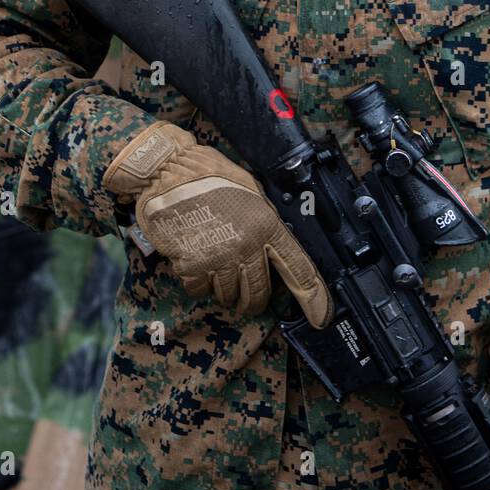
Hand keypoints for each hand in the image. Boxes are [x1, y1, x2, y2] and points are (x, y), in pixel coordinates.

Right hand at [103, 121, 332, 328]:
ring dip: (222, 288)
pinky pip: (199, 290)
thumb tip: (272, 246)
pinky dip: (196, 282)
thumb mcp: (251, 192)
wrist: (169, 171)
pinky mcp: (191, 265)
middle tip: (247, 301)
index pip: (299, 269)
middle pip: (259, 293)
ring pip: (227, 294)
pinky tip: (193, 261)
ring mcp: (219, 258)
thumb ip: (264, 222)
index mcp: (268, 226)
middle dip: (253, 302)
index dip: (313, 298)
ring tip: (213, 265)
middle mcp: (247, 246)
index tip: (320, 318)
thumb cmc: (209, 175)